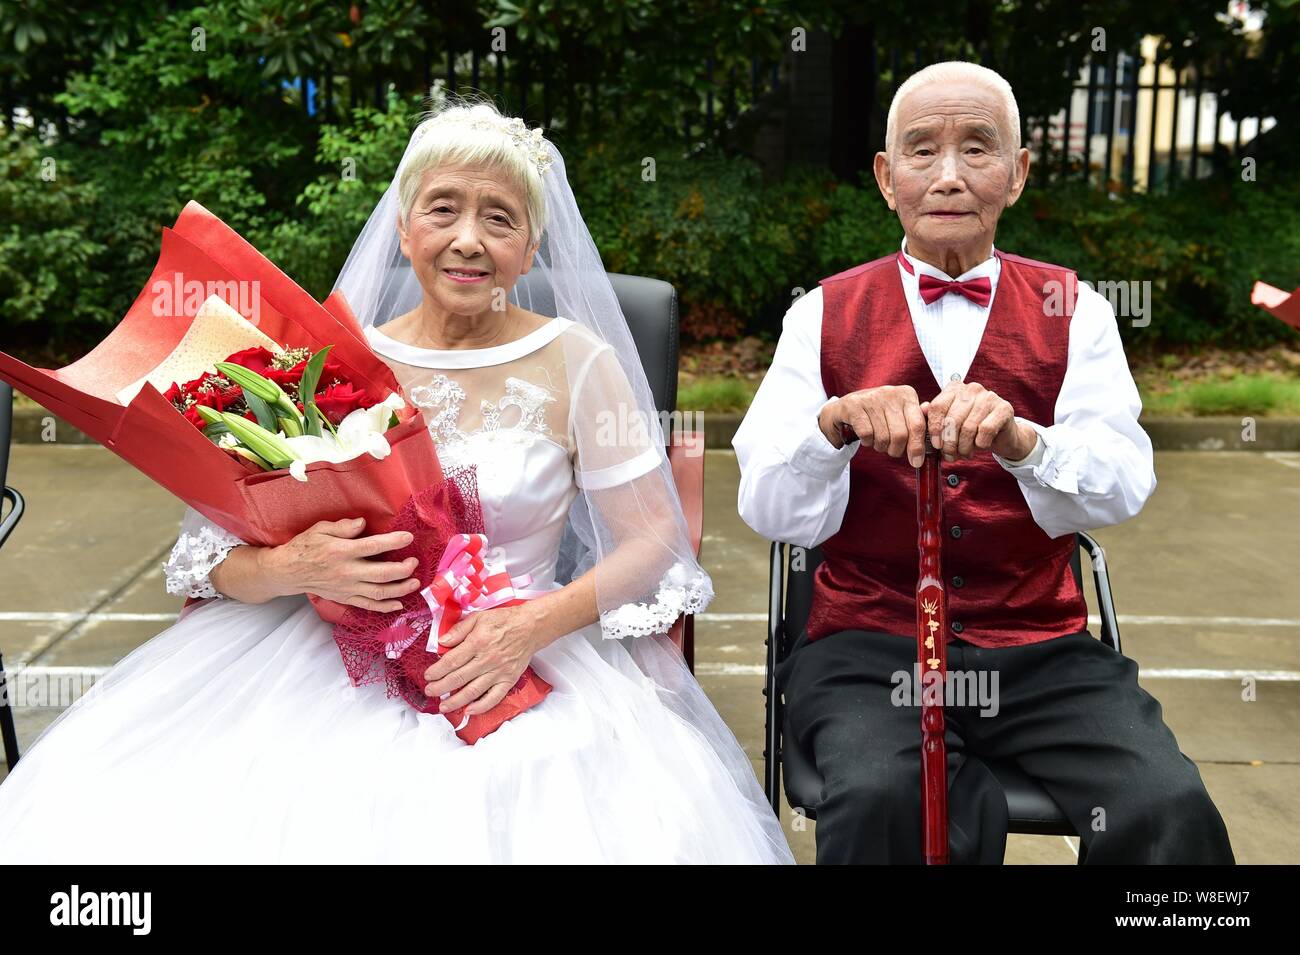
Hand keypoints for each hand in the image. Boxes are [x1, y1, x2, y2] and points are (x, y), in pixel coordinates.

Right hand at [260, 517, 421, 610]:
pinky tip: (400, 603)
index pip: (373, 547)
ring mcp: (347, 588)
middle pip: (381, 574)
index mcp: (341, 552)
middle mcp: (346, 572)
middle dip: (403, 569)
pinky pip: (369, 606)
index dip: (394, 542)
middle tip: (415, 562)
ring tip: (415, 582)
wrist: (288, 572)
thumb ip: (343, 527)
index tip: (409, 537)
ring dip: (401, 589)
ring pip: (379, 593)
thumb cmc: (305, 547)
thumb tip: (363, 523)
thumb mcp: (320, 529)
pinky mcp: (346, 598)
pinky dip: (386, 607)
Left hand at [422, 605, 540, 715]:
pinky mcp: (508, 680)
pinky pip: (494, 697)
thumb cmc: (504, 621)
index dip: (437, 671)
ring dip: (456, 700)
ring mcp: (498, 671)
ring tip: (443, 706)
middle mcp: (487, 659)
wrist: (530, 627)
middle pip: (459, 678)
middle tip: (430, 691)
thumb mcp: (479, 617)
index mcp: (478, 642)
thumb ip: (459, 630)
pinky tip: (469, 710)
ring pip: (473, 691)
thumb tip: (442, 642)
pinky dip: (481, 706)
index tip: (428, 676)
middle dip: (440, 687)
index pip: (452, 661)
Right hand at [818, 385, 927, 467]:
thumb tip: (933, 434)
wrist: (842, 411)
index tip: (917, 462)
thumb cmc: (875, 416)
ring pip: (884, 437)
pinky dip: (867, 442)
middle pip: (901, 435)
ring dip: (880, 446)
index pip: (918, 425)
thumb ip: (915, 422)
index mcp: (906, 394)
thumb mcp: (898, 415)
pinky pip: (867, 434)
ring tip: (876, 440)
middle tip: (891, 450)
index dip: (918, 447)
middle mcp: (890, 392)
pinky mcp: (853, 406)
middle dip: (896, 450)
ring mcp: (871, 398)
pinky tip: (865, 436)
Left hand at [921, 378, 1035, 461]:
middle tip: (950, 456)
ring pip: (968, 427)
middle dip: (949, 444)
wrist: (1002, 435)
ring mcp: (989, 396)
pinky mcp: (1004, 408)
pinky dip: (980, 444)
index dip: (934, 429)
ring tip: (964, 454)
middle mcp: (971, 389)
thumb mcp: (950, 424)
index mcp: (954, 389)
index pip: (937, 407)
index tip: (936, 445)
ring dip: (964, 447)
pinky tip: (980, 446)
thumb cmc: (972, 430)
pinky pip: (985, 430)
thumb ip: (934, 417)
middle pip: (952, 420)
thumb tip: (922, 409)